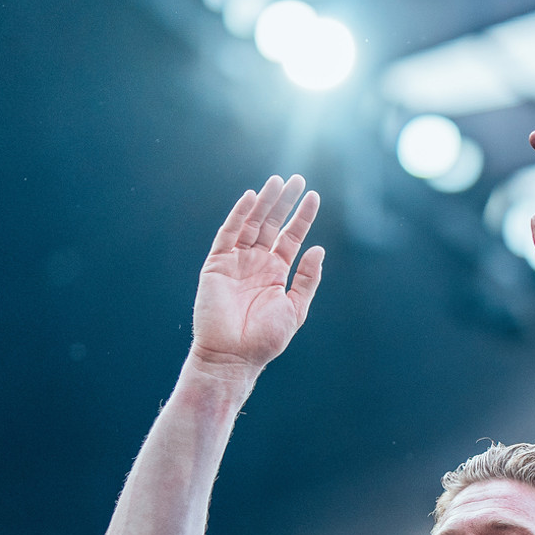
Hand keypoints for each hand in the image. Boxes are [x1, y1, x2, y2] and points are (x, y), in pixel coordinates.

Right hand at [191, 175, 324, 380]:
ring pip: (251, 224)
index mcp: (275, 273)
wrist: (233, 356)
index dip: (302, 217)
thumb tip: (318, 249)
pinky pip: (228, 234)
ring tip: (277, 182)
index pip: (290, 237)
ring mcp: (236, 262)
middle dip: (284, 202)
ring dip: (264, 203)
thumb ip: (306, 279)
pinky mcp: (217, 264)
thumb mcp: (295, 309)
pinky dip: (238, 216)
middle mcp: (256, 263)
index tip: (314, 196)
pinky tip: (250, 198)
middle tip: (296, 179)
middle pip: (272, 225)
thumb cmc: (264, 339)